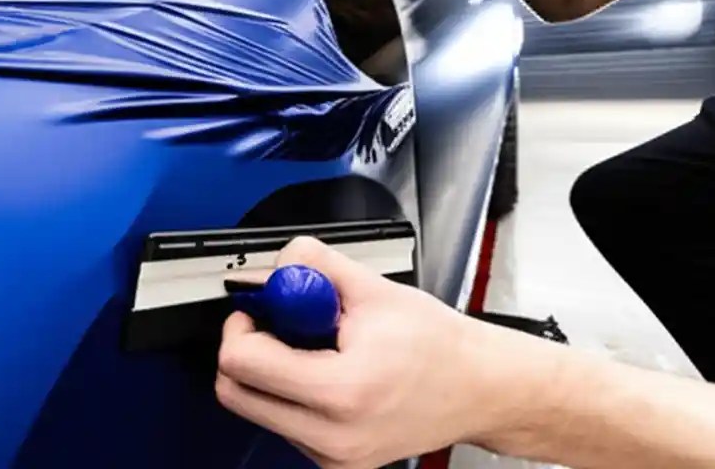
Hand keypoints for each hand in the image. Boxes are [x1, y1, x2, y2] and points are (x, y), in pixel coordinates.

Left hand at [214, 237, 519, 468]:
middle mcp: (333, 435)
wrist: (480, 388)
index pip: (241, 363)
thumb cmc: (437, 344)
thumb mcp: (373, 287)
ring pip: (256, 410)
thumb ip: (312, 266)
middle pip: (234, 393)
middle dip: (246, 351)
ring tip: (318, 350)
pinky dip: (290, 395)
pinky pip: (282, 425)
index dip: (241, 325)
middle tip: (277, 326)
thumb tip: (270, 267)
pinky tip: (328, 373)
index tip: (260, 309)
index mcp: (341, 390)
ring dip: (270, 374)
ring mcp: (333, 457)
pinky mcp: (334, 464)